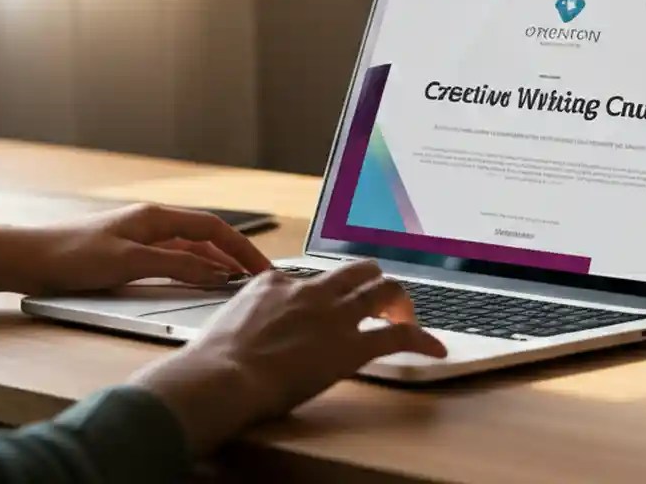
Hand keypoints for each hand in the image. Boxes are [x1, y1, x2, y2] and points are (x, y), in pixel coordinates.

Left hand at [0, 203, 272, 296]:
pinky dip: (194, 271)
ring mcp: (141, 238)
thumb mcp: (130, 263)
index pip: (214, 228)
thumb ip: (177, 266)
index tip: (261, 268)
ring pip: (191, 249)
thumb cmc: (72, 256)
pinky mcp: (129, 255)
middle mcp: (152, 223)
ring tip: (236, 284)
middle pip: (206, 237)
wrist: (26, 260)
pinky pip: (174, 260)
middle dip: (235, 255)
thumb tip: (216, 272)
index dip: (242, 248)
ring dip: (215, 264)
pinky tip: (199, 285)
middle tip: (258, 278)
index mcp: (156, 217)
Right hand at [130, 260, 446, 454]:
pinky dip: (422, 339)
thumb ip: (244, 318)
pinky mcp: (351, 346)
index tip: (329, 300)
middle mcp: (310, 291)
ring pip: (383, 290)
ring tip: (405, 317)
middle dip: (372, 281)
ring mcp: (333, 315)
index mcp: (274, 282)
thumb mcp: (223, 324)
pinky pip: (398, 335)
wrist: (221, 376)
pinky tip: (434, 348)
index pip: (311, 276)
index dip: (326, 290)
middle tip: (379, 301)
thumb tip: (241, 333)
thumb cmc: (211, 362)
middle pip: (356, 270)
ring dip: (399, 302)